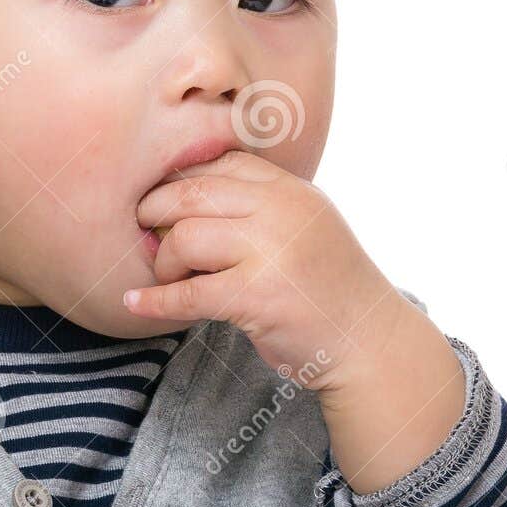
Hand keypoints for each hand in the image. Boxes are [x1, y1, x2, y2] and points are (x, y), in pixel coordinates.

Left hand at [127, 149, 408, 393]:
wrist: (369, 341)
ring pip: (184, 238)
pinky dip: (155, 301)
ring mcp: (271, 252)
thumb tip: (180, 197)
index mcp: (290, 188)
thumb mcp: (302, 226)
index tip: (160, 204)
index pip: (217, 164)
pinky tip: (137, 304)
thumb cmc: (327, 288)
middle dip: (155, 213)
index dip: (178, 182)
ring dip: (163, 262)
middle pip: (190, 193)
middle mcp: (282, 210)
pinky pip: (187, 293)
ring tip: (168, 278)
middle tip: (146, 235)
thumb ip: (258, 205)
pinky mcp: (258, 296)